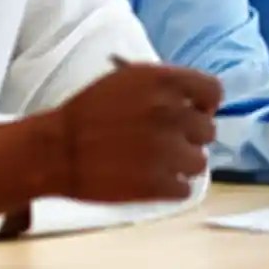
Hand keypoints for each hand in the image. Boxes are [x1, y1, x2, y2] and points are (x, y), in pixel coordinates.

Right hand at [46, 63, 221, 201]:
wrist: (54, 151)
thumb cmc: (87, 113)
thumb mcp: (127, 79)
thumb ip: (166, 86)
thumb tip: (197, 101)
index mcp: (164, 82)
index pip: (214, 91)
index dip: (206, 104)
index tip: (195, 112)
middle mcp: (171, 112)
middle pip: (208, 130)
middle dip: (189, 137)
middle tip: (167, 142)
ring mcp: (166, 150)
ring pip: (200, 162)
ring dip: (182, 165)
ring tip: (158, 164)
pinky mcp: (157, 183)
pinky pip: (185, 189)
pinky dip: (171, 188)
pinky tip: (151, 181)